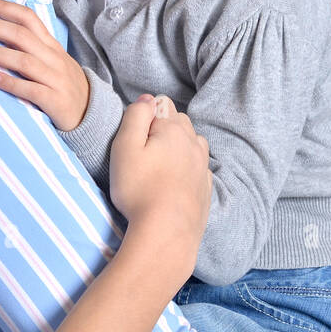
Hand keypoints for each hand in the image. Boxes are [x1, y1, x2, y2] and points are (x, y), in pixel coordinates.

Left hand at [0, 0, 90, 130]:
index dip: (4, 7)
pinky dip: (10, 82)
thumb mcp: (52, 61)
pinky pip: (31, 90)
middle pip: (21, 35)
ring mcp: (56, 79)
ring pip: (24, 60)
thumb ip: (30, 48)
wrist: (91, 114)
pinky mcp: (55, 101)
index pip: (28, 18)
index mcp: (51, 45)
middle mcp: (54, 58)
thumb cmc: (63, 85)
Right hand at [109, 94, 211, 269]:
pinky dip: (187, 169)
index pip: (160, 105)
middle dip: (163, 130)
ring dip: (178, 148)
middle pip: (179, 123)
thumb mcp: (124, 148)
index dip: (144, 118)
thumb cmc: (140, 190)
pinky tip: (173, 183)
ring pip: (192, 144)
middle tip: (143, 154)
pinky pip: (197, 168)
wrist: (167, 232)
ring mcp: (203, 166)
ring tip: (158, 167)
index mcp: (174, 129)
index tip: (134, 139)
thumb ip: (135, 117)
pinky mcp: (206, 188)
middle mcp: (194, 143)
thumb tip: (148, 99)